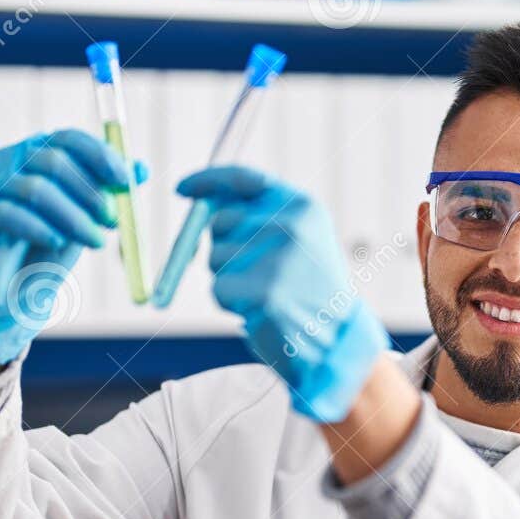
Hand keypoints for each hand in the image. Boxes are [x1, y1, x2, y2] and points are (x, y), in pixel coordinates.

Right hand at [0, 130, 147, 364]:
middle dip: (91, 192)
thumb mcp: (85, 218)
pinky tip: (56, 243)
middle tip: (114, 220)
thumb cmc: (47, 248)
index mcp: (38, 154)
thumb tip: (142, 169)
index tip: (126, 181)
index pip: (68, 139)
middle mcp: (10, 162)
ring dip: (73, 217)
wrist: (11, 291)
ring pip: (35, 190)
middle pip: (53, 161)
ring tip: (96, 242)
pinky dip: (39, 228)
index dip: (100, 156)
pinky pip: (8, 214)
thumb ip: (109, 193)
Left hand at [176, 165, 387, 422]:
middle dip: (222, 244)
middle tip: (253, 269)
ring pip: (215, 256)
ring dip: (229, 277)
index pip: (242, 179)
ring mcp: (277, 259)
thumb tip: (199, 200)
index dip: (207, 181)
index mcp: (303, 206)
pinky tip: (259, 310)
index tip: (182, 189)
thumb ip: (256, 215)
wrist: (337, 339)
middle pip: (221, 221)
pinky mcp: (263, 292)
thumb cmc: (309, 289)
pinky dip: (229, 301)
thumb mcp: (299, 238)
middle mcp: (291, 225)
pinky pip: (218, 287)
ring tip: (264, 292)